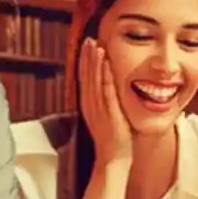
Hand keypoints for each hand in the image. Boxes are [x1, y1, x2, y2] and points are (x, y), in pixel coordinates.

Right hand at [79, 38, 132, 165]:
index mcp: (88, 105)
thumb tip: (106, 87)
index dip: (84, 61)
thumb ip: (104, 102)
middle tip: (88, 39)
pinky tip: (106, 63)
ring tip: (96, 45)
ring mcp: (99, 110)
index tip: (86, 46)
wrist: (113, 159)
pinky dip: (105, 76)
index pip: (84, 78)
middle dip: (87, 57)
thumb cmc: (112, 138)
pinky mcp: (110, 114)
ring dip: (94, 62)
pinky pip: (107, 92)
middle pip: (86, 76)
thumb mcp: (104, 116)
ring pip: (94, 81)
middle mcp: (90, 105)